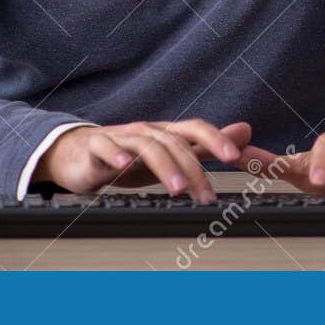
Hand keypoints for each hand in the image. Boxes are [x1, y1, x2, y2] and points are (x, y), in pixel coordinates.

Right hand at [32, 120, 250, 201]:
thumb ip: (206, 146)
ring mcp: (121, 137)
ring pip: (146, 146)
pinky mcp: (96, 146)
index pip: (195, 129)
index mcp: (165, 133)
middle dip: (193, 169)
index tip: (234, 157)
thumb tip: (245, 132)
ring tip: (178, 188)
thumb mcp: (170, 153)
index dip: (216, 140)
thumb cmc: (128, 155)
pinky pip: (105, 147)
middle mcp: (146, 131)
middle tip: (206, 195)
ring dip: (164, 166)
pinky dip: (115, 154)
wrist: (80, 154)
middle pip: (173, 143)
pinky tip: (124, 165)